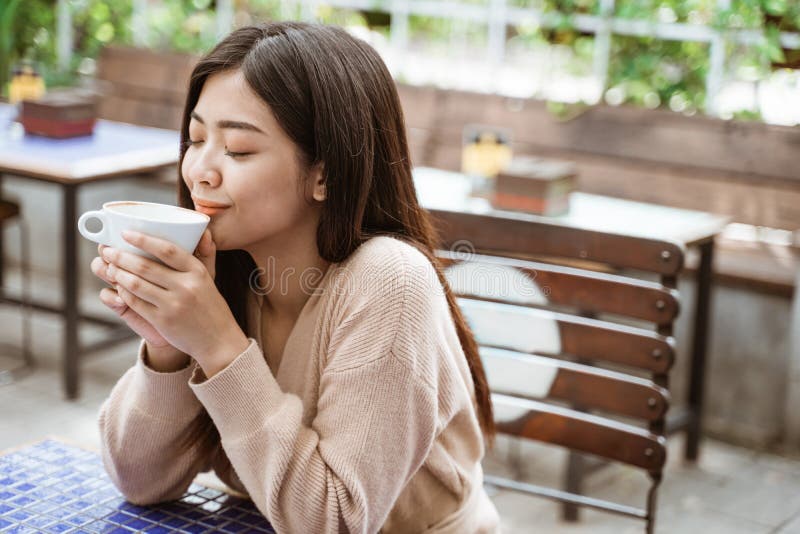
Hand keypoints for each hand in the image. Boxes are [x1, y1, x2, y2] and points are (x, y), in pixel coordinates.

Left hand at [101, 229, 248, 375]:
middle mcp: (186, 287)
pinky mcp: (163, 321)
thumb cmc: (211, 307)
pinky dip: (124, 292)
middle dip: (121, 256)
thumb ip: (205, 255)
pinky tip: (119, 287)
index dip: (143, 240)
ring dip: (118, 273)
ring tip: (110, 266)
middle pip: (145, 266)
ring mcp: (173, 305)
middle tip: (108, 250)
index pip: (167, 249)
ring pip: (137, 284)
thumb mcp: (211, 279)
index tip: (126, 233)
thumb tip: (203, 231)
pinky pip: (136, 302)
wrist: (218, 341)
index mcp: (197, 272)